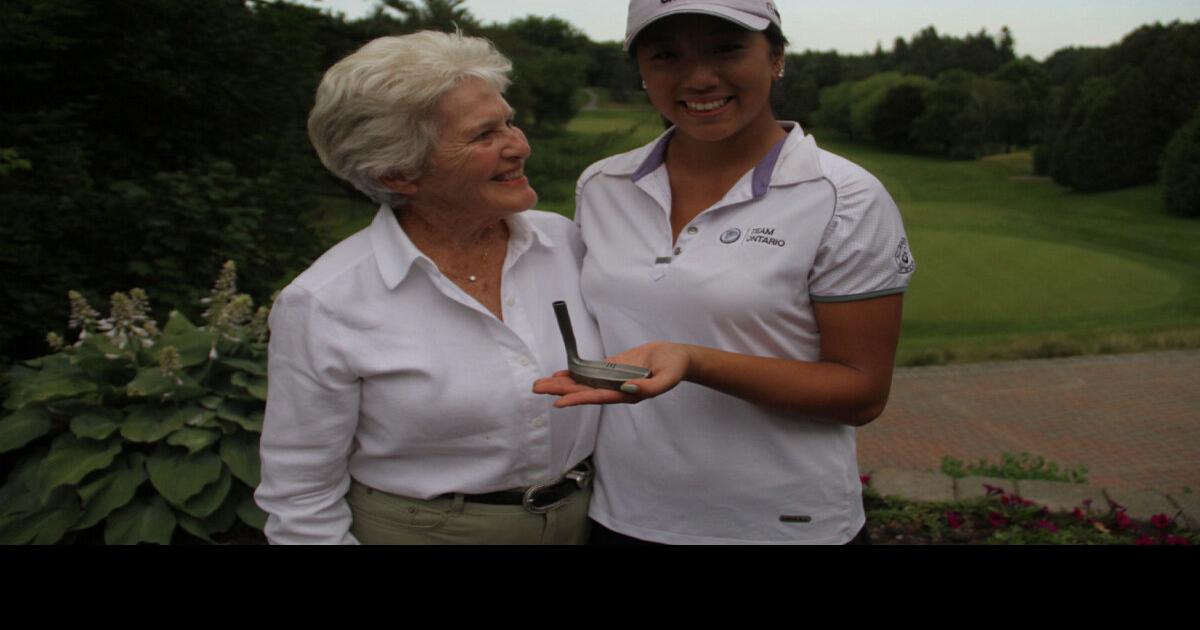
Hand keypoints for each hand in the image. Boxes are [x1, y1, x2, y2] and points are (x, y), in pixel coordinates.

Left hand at [532, 341, 691, 407]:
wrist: (678, 357)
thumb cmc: (674, 368)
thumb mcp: (667, 379)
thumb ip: (649, 388)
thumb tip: (627, 389)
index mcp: (627, 395)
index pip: (598, 397)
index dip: (578, 400)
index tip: (559, 402)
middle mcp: (616, 389)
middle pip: (584, 391)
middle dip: (561, 390)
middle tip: (537, 388)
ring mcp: (614, 379)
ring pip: (585, 382)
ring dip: (564, 383)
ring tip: (542, 383)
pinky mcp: (614, 368)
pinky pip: (591, 371)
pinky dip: (576, 373)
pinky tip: (562, 374)